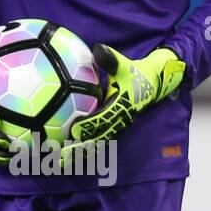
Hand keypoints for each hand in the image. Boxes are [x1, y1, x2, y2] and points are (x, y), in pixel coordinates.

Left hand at [68, 43, 186, 148]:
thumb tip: (98, 49)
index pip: (101, 119)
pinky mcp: (111, 128)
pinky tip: (67, 155)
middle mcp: (116, 120)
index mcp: (118, 107)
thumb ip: (111, 59)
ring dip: (79, 153)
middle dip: (79, 147)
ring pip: (95, 143)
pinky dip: (83, 149)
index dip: (88, 127)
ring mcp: (114, 126)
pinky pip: (96, 141)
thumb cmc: (135, 73)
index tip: (73, 132)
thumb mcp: (124, 65)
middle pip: (96, 138)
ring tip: (60, 162)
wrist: (151, 84)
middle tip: (60, 154)